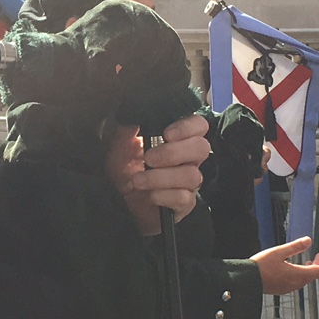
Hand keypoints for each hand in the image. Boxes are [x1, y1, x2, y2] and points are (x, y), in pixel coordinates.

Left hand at [106, 114, 208, 235]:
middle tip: (149, 158)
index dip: (188, 127)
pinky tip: (149, 196)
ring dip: (161, 177)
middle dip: (173, 152)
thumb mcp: (119, 146)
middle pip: (201, 148)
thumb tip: (136, 112)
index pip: (199, 125)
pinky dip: (163, 195)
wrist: (117, 202)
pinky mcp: (184, 205)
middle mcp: (189, 160)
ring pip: (192, 175)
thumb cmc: (124, 170)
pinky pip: (184, 198)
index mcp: (178, 141)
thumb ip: (128, 129)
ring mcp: (189, 183)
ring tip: (138, 180)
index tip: (166, 134)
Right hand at [251, 237, 318, 295]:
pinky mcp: (282, 288)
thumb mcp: (279, 252)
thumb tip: (309, 240)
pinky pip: (297, 281)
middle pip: (313, 275)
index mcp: (298, 275)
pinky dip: (302, 273)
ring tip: (310, 259)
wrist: (247, 281)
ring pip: (305, 278)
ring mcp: (288, 287)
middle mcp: (295, 284)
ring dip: (310, 269)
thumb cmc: (261, 266)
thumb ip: (295, 247)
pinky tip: (296, 267)